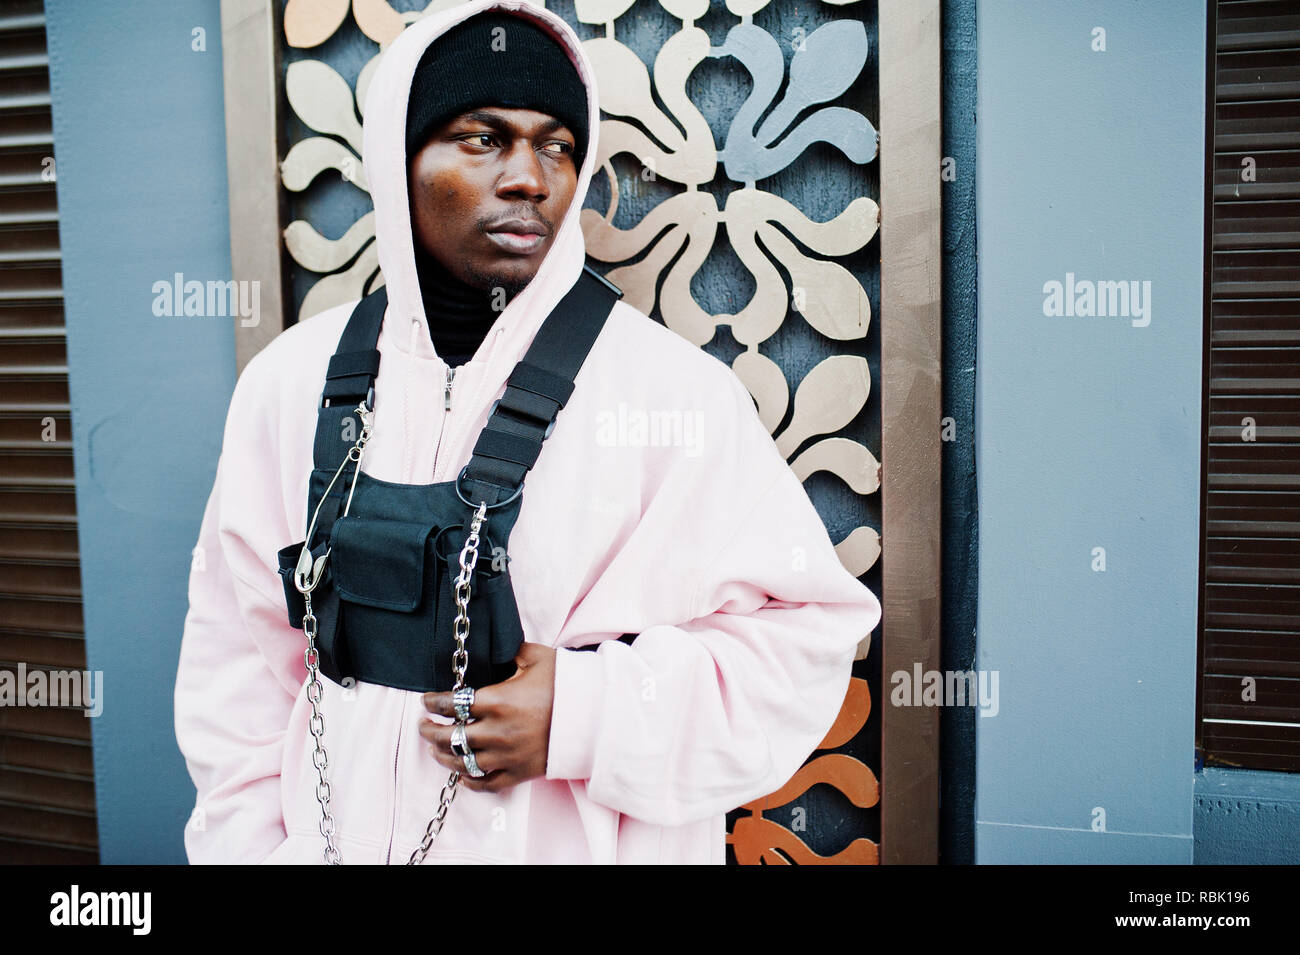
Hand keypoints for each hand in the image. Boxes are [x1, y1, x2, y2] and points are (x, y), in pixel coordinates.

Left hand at [419, 642, 556, 793]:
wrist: (597, 716)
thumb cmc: (567, 684)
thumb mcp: (538, 658)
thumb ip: (511, 651)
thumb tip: (498, 647)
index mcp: (498, 701)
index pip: (452, 704)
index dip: (433, 703)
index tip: (426, 701)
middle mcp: (498, 731)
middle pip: (450, 736)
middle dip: (429, 731)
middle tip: (422, 725)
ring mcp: (508, 755)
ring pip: (462, 762)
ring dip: (443, 756)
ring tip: (434, 749)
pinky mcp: (520, 772)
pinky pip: (487, 782)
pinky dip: (470, 779)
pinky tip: (462, 773)